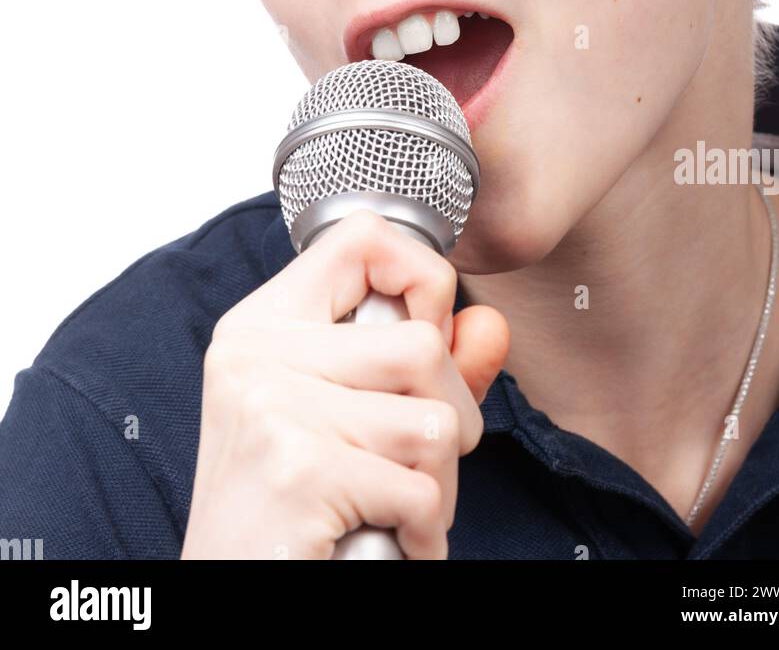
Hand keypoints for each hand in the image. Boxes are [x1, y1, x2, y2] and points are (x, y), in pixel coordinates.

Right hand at [180, 209, 509, 558]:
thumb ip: (426, 370)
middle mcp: (256, 352)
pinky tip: (386, 540)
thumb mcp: (354, 422)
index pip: (362, 237)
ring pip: (433, 420)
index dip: (420, 280)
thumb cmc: (287, 514)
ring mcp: (270, 406)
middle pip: (422, 345)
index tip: (423, 337)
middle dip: (448, 418)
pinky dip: (422, 528)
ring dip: (439, 482)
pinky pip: (419, 487)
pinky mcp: (298, 469)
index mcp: (262, 323)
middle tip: (414, 467)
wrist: (232, 595)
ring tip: (396, 508)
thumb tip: (492, 325)